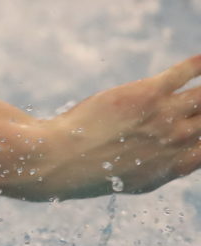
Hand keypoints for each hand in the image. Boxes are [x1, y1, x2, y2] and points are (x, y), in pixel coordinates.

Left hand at [32, 54, 200, 198]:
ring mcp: (165, 116)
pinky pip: (184, 74)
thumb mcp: (137, 180)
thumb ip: (166, 167)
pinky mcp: (148, 94)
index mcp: (175, 165)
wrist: (59, 160)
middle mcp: (177, 141)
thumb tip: (182, 160)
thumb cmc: (91, 170)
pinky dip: (199, 64)